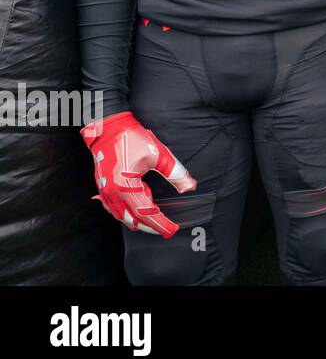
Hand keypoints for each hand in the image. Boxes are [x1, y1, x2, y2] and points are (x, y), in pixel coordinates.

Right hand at [81, 112, 196, 237]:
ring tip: (154, 221)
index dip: (160, 224)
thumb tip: (189, 187)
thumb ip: (175, 173)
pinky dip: (125, 213)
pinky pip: (112, 208)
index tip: (172, 230)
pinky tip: (133, 212)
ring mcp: (104, 192)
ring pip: (121, 216)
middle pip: (132, 220)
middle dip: (150, 227)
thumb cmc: (132, 139)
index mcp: (126, 187)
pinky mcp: (102, 187)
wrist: (108, 128)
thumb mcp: (159, 155)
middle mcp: (112, 193)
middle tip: (166, 229)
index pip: (146, 214)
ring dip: (137, 221)